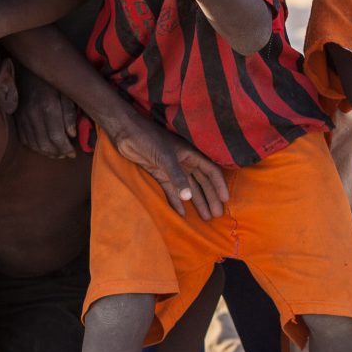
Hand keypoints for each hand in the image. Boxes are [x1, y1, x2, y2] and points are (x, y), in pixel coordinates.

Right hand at [13, 68, 79, 158]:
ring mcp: (22, 117)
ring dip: (46, 152)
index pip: (57, 137)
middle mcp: (33, 115)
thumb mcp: (66, 91)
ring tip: (56, 154)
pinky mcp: (17, 117)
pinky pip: (24, 138)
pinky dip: (34, 146)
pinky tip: (43, 147)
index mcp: (48, 107)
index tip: (73, 153)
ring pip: (34, 144)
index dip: (66, 149)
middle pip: (45, 144)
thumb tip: (72, 134)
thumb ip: (69, 113)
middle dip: (57, 153)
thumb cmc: (51, 79)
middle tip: (66, 155)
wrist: (27, 67)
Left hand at [108, 115, 227, 218]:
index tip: (225, 200)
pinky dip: (177, 201)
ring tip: (205, 218)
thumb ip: (177, 177)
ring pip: (188, 188)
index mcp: (190, 154)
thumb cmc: (148, 139)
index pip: (210, 171)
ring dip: (196, 202)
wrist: (126, 133)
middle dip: (210, 198)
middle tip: (216, 215)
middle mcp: (184, 162)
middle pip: (202, 182)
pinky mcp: (159, 174)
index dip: (219, 185)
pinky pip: (171, 190)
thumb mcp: (166, 158)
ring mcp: (171, 169)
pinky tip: (182, 213)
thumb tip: (188, 197)